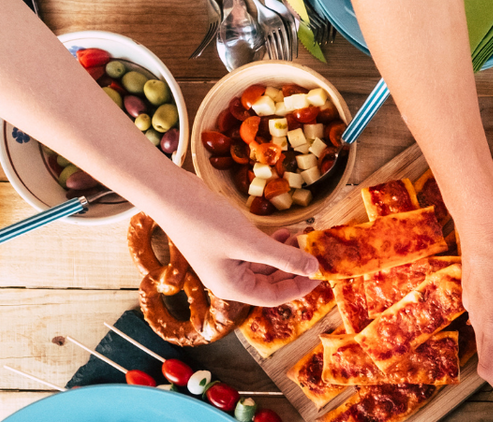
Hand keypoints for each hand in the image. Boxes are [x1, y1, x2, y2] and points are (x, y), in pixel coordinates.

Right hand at [153, 210, 320, 306]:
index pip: (274, 297)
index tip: (321, 272)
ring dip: (284, 255)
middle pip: (270, 283)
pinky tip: (283, 233)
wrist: (171, 195)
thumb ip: (284, 257)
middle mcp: (229, 280)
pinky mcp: (225, 246)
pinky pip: (255, 253)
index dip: (300, 287)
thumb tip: (314, 268)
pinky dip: (271, 245)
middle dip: (293, 268)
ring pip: (264, 266)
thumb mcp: (250, 242)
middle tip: (314, 252)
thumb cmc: (205, 221)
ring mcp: (226, 263)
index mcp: (232, 288)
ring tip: (300, 237)